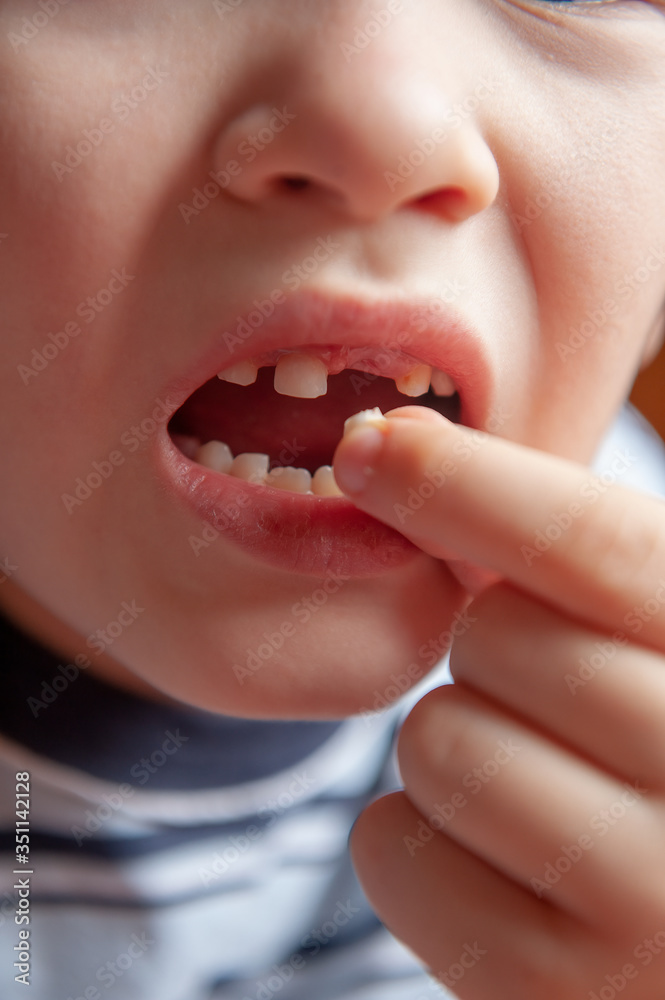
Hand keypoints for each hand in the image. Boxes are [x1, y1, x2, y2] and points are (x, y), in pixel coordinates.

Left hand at [333, 407, 664, 998]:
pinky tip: (493, 859)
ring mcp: (651, 914)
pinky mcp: (558, 997)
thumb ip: (559, 555)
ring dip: (453, 745)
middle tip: (545, 692)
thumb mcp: (646, 634)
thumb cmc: (657, 741)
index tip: (366, 447)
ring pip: (440, 743)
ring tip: (532, 780)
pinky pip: (394, 853)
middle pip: (497, 640)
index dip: (470, 484)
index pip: (596, 547)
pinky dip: (412, 839)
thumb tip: (391, 454)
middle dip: (488, 646)